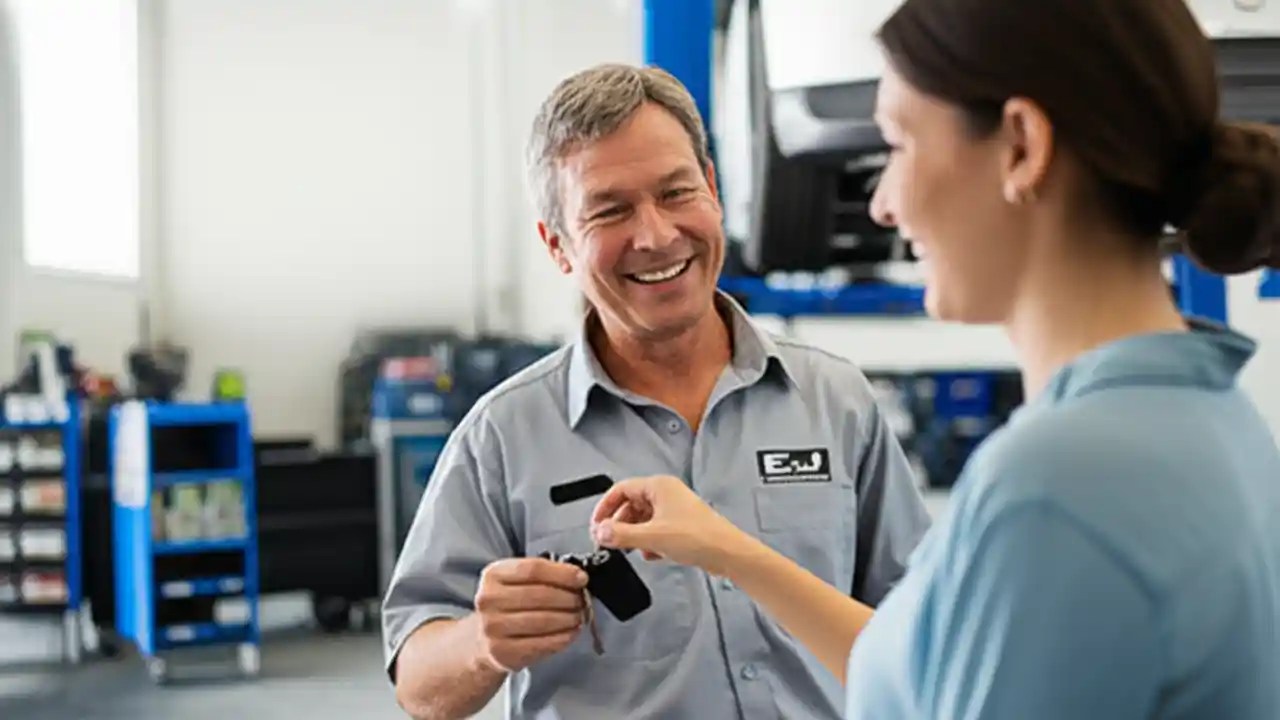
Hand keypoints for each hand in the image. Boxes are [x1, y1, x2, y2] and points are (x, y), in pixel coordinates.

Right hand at [472, 558, 588, 672]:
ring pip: (544, 620)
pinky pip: (542, 644)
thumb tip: (578, 578)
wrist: (483, 640)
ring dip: (569, 618)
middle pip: (541, 595)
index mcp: (493, 575)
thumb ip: (543, 574)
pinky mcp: (503, 653)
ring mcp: (493, 628)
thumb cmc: (508, 604)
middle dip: (569, 597)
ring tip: (579, 616)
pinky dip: (563, 637)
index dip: (563, 573)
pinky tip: (572, 632)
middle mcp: (489, 600)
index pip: (533, 569)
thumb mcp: (516, 580)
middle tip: (583, 600)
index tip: (582, 578)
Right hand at [589, 475, 749, 576]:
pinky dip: (648, 540)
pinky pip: (655, 529)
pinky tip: (650, 553)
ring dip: (633, 534)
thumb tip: (600, 532)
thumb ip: (621, 535)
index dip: (605, 507)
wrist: (727, 553)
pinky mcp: (681, 525)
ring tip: (630, 549)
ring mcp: (674, 509)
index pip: (621, 489)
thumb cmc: (698, 537)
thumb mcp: (652, 537)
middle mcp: (666, 494)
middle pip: (630, 504)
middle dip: (619, 524)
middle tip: (608, 541)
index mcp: (659, 486)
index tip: (597, 525)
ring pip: (642, 519)